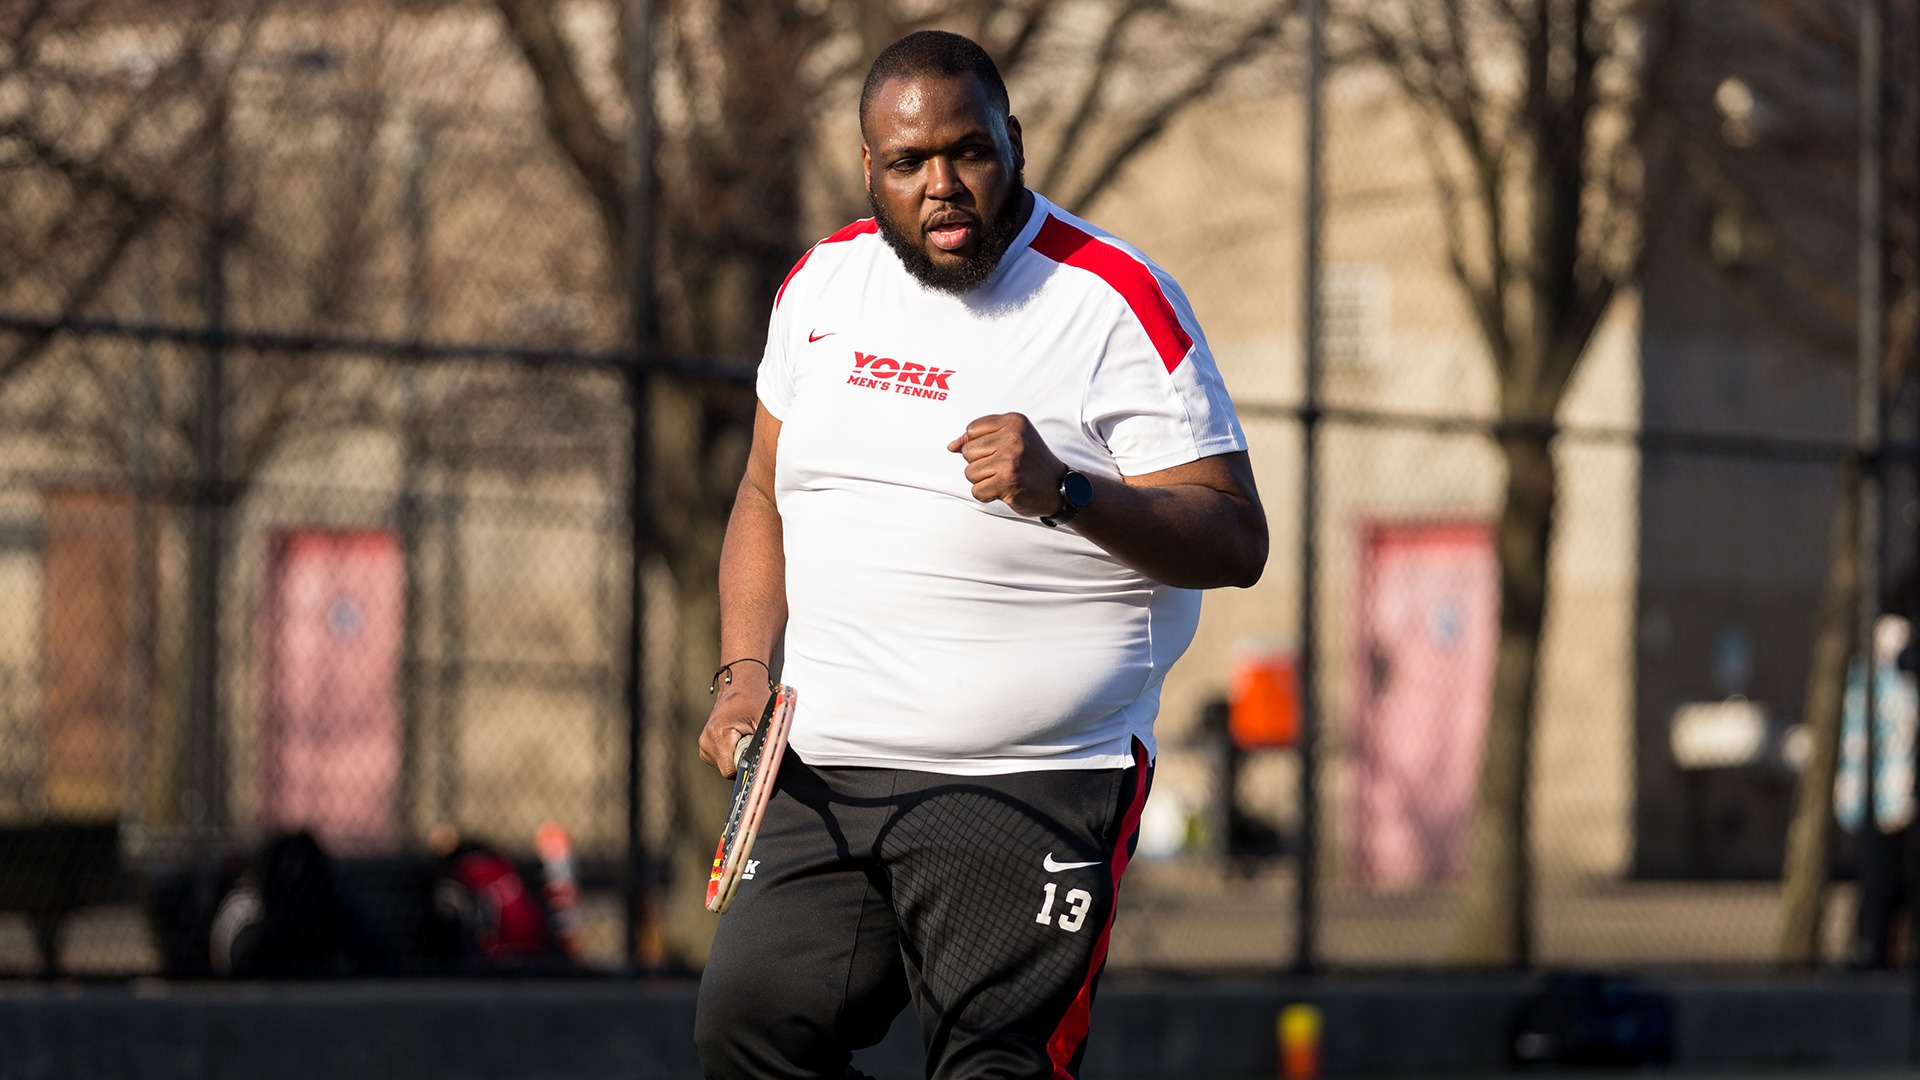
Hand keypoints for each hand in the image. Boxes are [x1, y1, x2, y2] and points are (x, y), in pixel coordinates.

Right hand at [699, 681, 769, 778]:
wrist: (738, 685)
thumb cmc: (752, 698)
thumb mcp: (765, 720)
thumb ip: (767, 745)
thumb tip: (771, 765)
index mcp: (718, 734)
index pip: (730, 769)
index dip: (747, 768)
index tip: (758, 761)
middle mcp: (706, 741)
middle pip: (728, 770)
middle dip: (744, 761)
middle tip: (752, 742)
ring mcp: (704, 745)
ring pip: (725, 767)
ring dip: (738, 758)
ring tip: (744, 738)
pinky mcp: (706, 747)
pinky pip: (722, 761)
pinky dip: (732, 755)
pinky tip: (738, 740)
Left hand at [947, 413, 1065, 517]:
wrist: (1059, 488)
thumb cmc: (1032, 463)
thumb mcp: (1010, 440)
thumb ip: (980, 438)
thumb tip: (951, 445)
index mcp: (1014, 421)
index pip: (971, 429)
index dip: (979, 446)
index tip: (998, 452)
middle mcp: (1013, 437)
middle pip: (967, 451)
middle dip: (980, 464)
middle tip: (1004, 468)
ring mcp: (1010, 459)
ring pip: (970, 472)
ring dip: (984, 481)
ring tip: (1004, 478)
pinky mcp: (1007, 480)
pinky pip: (977, 490)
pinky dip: (987, 495)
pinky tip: (1004, 490)